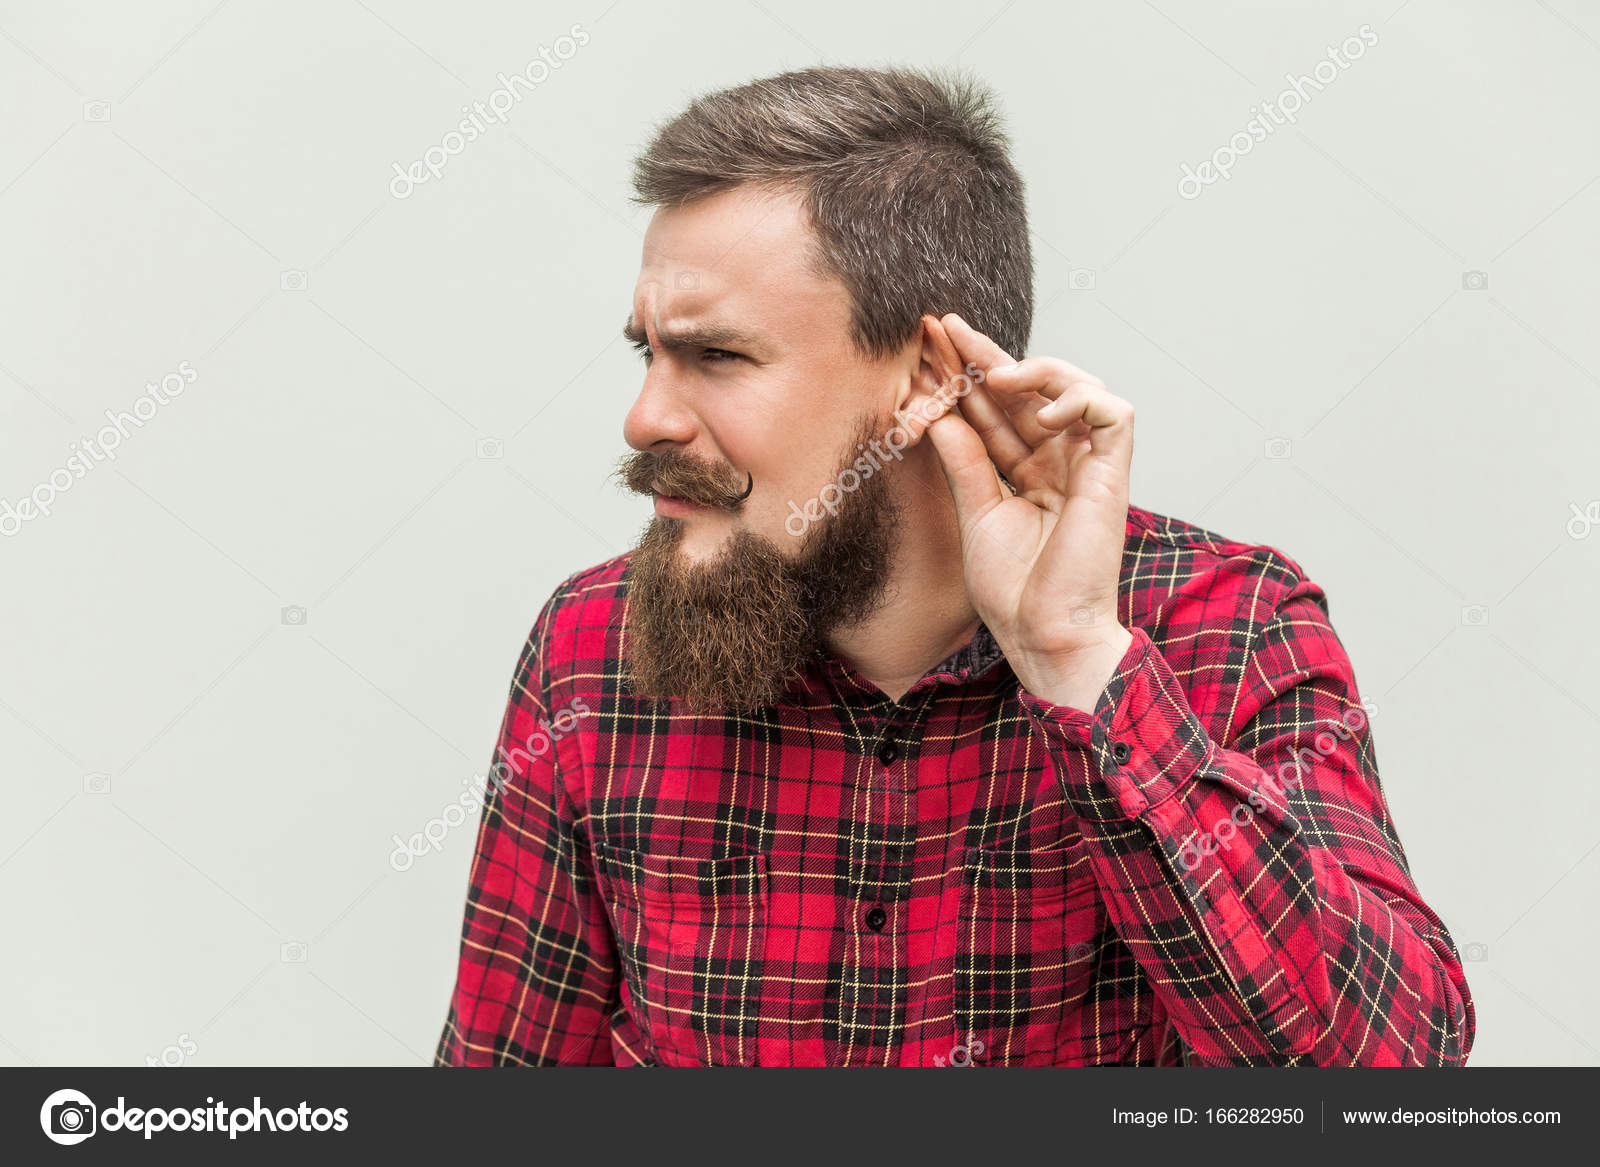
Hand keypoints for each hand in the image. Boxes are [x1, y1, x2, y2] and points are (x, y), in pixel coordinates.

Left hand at [912, 313, 1134, 711]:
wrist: (1042, 631)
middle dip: (984, 355)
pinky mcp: (1112, 473)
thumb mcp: (974, 512)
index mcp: (1024, 470)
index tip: (925, 347)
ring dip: (1034, 370)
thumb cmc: (1013, 587)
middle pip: (1024, 392)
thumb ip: (963, 459)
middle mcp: (1057, 460)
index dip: (962, 377)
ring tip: (994, 375)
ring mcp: (1086, 464)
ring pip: (1075, 386)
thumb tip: (939, 411)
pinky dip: (1079, 399)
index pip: (992, 410)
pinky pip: (1113, 413)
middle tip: (943, 327)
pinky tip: (1041, 413)